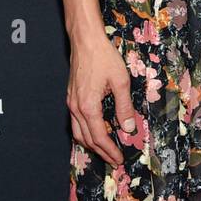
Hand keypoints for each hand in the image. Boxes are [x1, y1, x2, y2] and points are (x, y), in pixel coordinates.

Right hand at [66, 24, 135, 166]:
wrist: (85, 40)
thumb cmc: (103, 57)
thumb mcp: (120, 81)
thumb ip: (124, 107)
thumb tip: (128, 128)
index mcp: (88, 106)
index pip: (99, 137)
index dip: (110, 150)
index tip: (119, 159)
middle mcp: (76, 107)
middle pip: (86, 139)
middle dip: (100, 152)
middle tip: (113, 159)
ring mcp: (71, 102)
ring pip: (78, 132)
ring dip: (91, 144)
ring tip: (105, 150)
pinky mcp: (71, 96)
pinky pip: (76, 122)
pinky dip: (85, 132)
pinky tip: (94, 131)